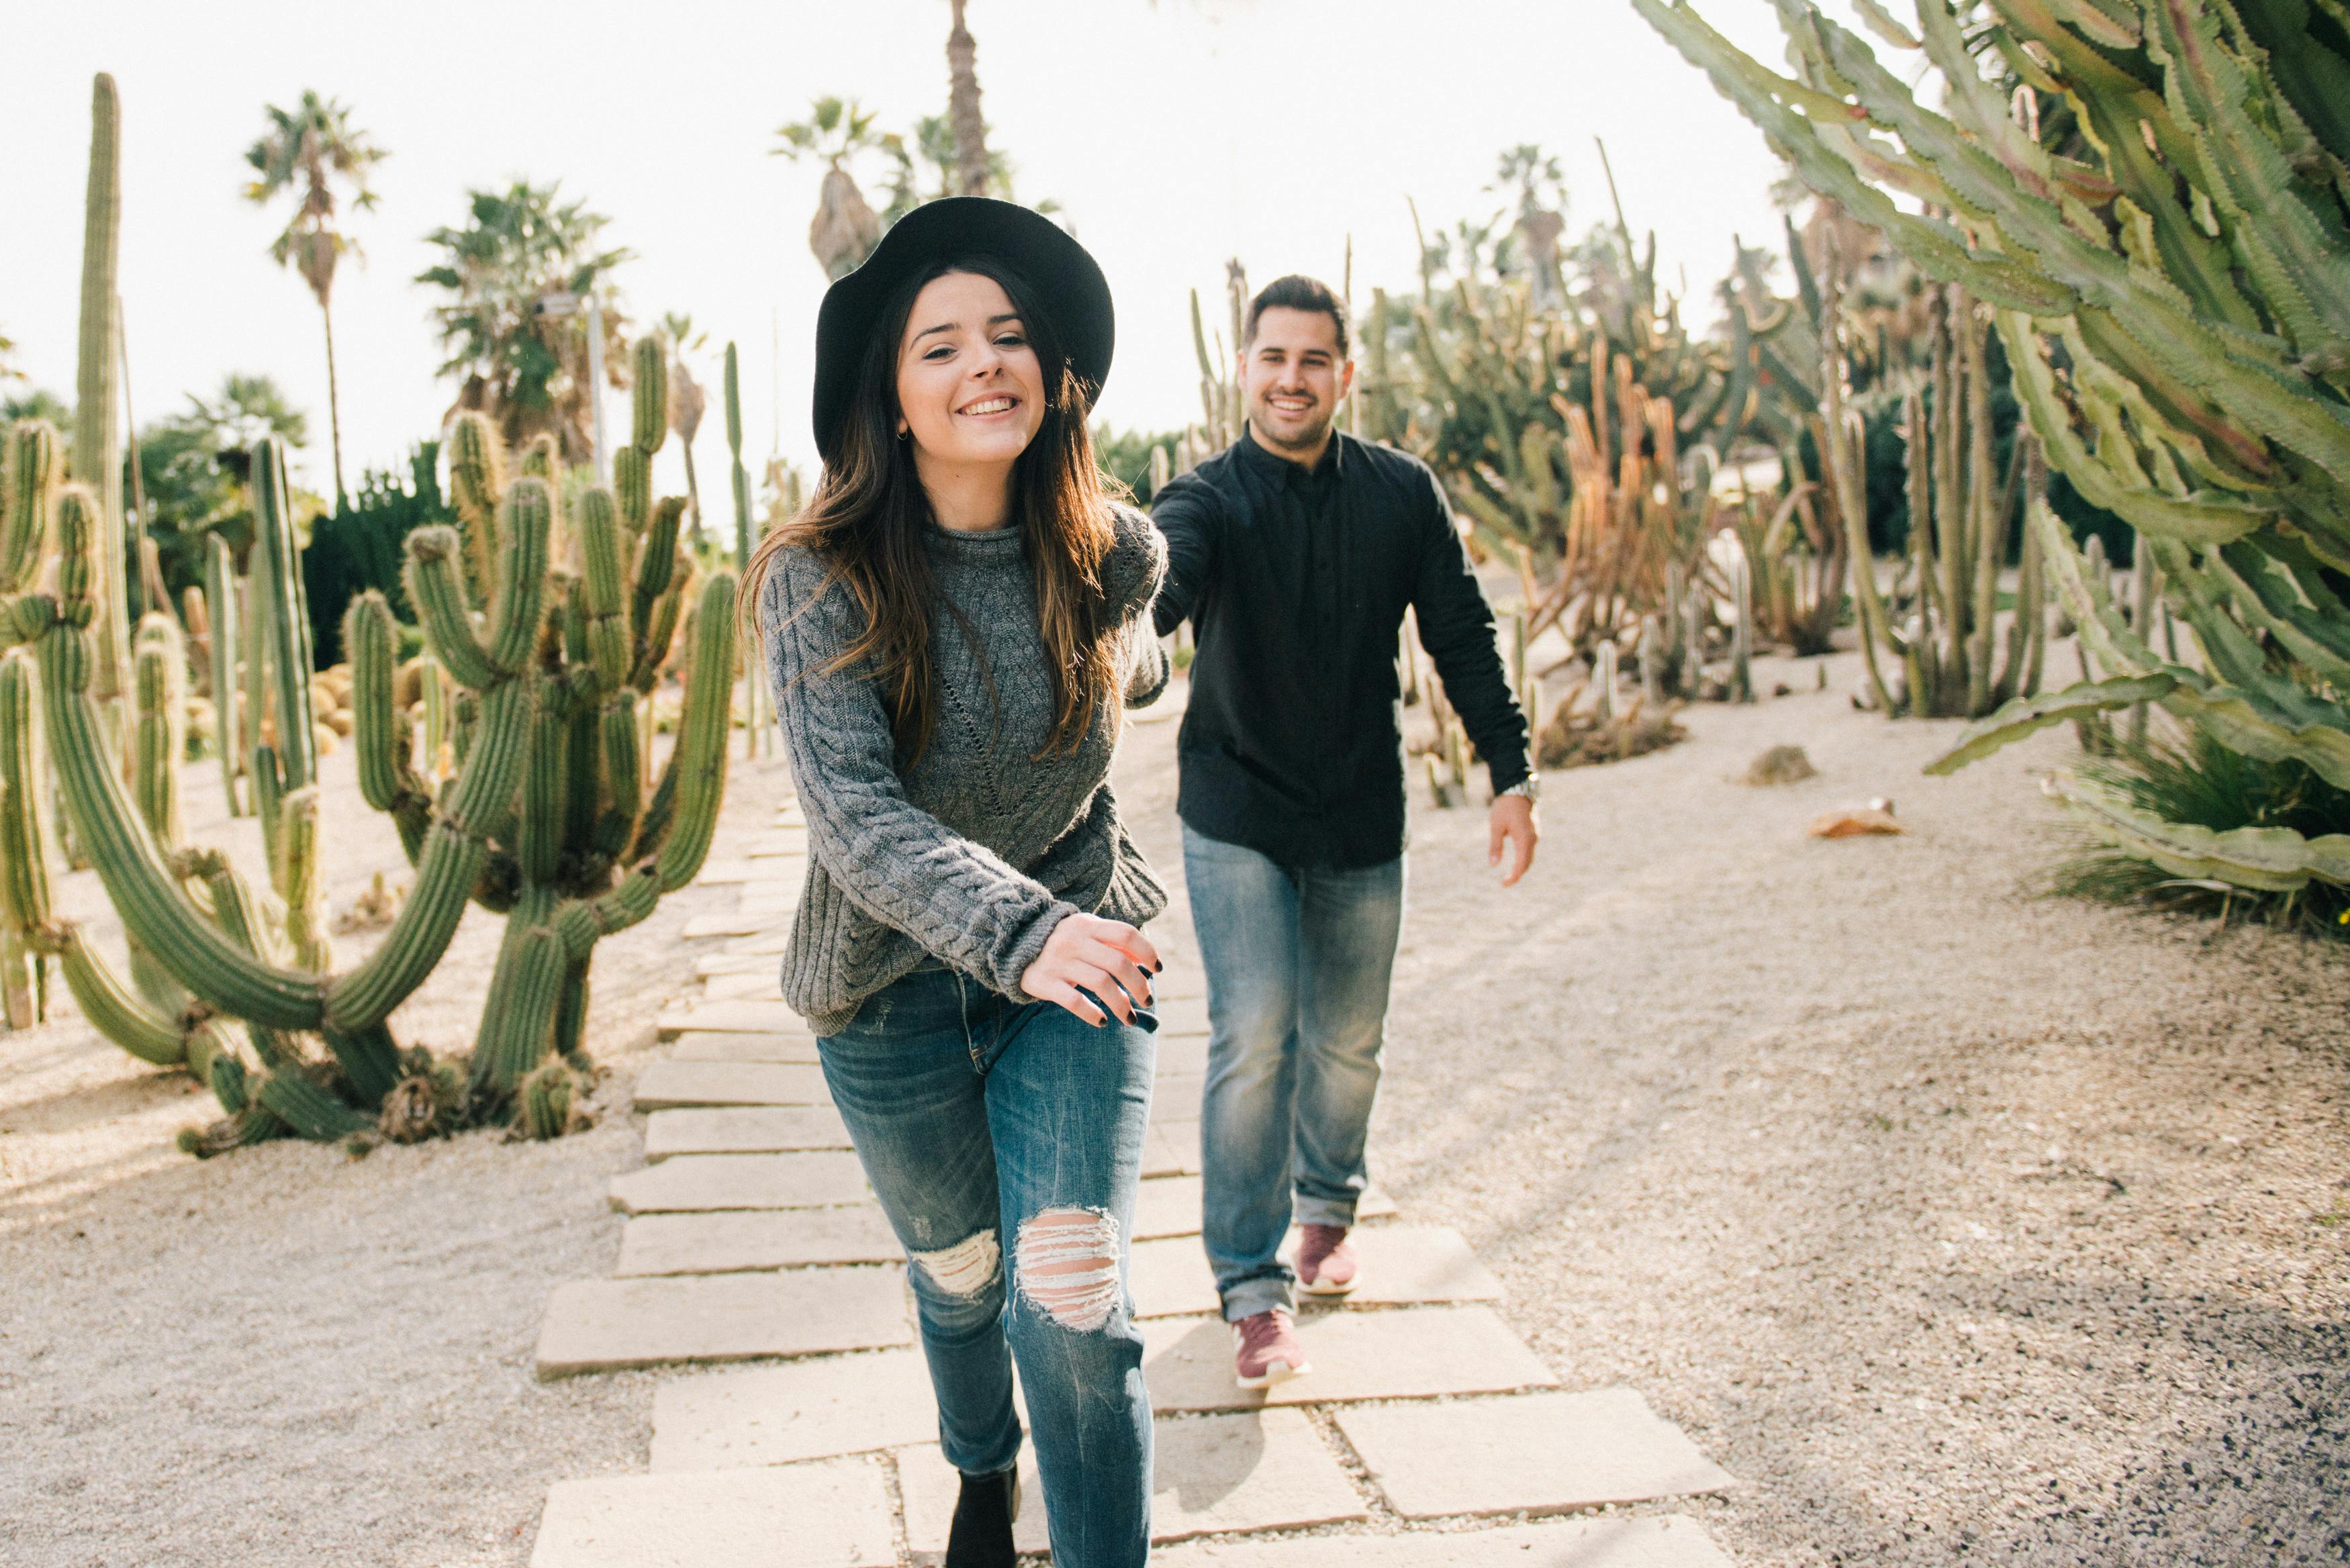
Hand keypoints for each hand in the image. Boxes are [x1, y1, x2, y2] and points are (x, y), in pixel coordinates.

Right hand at [1020, 913, 1161, 1025]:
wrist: (1012, 944)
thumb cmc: (1061, 941)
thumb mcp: (1086, 931)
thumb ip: (1114, 941)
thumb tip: (1146, 960)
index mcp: (1087, 925)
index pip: (1126, 935)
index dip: (1147, 951)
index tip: (1158, 968)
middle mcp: (1074, 941)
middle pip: (1118, 963)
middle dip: (1139, 985)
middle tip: (1146, 1001)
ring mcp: (1058, 962)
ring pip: (1101, 984)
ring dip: (1121, 1004)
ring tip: (1129, 1017)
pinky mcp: (1043, 982)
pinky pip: (1073, 1001)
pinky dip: (1092, 1013)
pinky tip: (1102, 1021)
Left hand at [1488, 792, 1538, 887]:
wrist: (1518, 788)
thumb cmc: (1505, 806)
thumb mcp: (1496, 826)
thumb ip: (1495, 846)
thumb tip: (1493, 865)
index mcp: (1524, 840)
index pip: (1521, 865)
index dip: (1513, 877)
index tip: (1504, 884)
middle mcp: (1533, 839)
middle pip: (1527, 863)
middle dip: (1517, 874)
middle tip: (1505, 882)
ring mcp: (1535, 834)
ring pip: (1530, 856)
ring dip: (1521, 867)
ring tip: (1510, 874)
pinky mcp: (1534, 830)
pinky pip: (1530, 849)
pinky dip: (1524, 858)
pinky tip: (1516, 860)